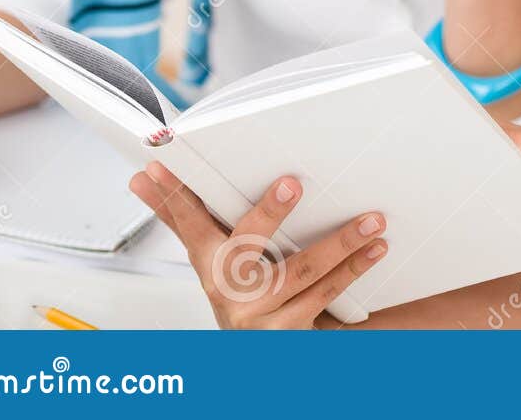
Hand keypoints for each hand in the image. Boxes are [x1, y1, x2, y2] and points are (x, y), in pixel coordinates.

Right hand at [128, 163, 387, 329]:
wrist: (259, 351)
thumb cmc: (239, 293)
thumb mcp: (210, 257)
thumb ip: (186, 217)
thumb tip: (144, 175)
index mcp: (209, 264)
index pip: (187, 224)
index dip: (171, 197)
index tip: (159, 168)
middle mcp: (229, 290)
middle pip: (246, 246)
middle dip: (268, 214)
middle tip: (293, 183)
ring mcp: (258, 313)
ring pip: (302, 273)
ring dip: (340, 243)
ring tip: (372, 219)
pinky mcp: (287, 329)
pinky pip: (324, 295)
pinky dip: (353, 269)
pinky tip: (376, 248)